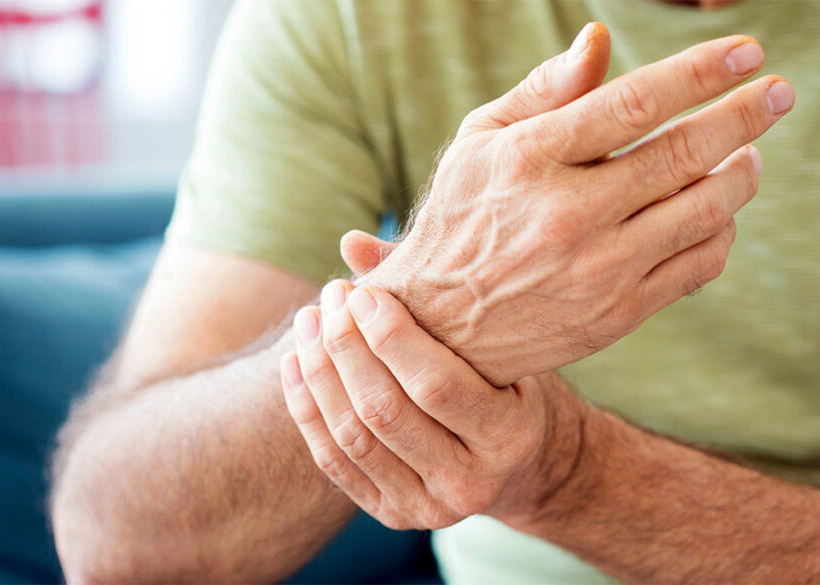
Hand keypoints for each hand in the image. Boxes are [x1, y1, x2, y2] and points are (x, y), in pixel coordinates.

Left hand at [280, 279, 584, 528]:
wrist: (523, 468)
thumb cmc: (511, 388)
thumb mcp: (499, 347)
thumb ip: (434, 296)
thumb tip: (352, 243)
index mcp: (508, 437)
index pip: (435, 385)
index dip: (389, 336)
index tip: (362, 291)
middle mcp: (469, 483)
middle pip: (385, 412)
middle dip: (347, 347)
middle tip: (332, 297)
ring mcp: (427, 508)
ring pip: (353, 438)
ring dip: (321, 373)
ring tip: (309, 322)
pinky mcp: (392, 516)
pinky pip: (335, 463)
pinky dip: (308, 410)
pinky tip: (296, 363)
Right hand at [361, 23, 794, 385]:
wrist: (441, 331)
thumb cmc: (461, 220)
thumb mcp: (480, 144)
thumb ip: (543, 91)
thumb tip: (600, 39)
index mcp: (530, 161)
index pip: (633, 104)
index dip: (699, 73)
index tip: (748, 53)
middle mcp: (567, 216)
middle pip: (682, 154)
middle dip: (745, 116)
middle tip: (780, 92)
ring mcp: (597, 271)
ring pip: (703, 212)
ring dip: (742, 175)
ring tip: (751, 155)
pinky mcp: (618, 315)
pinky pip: (698, 266)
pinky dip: (722, 232)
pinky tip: (719, 212)